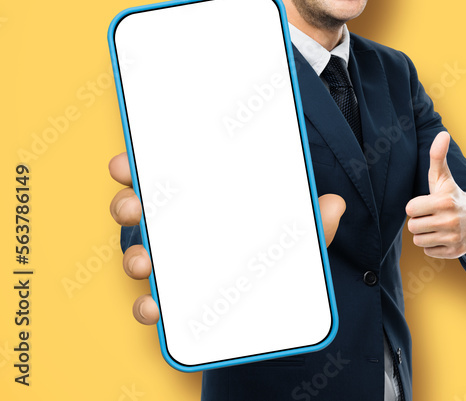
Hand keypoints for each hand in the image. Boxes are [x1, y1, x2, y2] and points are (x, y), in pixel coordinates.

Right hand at [108, 151, 345, 324]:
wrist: (278, 304)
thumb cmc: (277, 251)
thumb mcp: (301, 234)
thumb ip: (314, 222)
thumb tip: (336, 204)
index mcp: (201, 198)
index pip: (161, 173)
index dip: (136, 165)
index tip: (126, 161)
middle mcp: (176, 228)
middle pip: (137, 209)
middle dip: (127, 205)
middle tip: (135, 206)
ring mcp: (171, 264)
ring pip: (138, 254)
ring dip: (134, 256)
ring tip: (146, 263)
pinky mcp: (173, 300)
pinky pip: (150, 302)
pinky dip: (146, 305)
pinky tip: (154, 307)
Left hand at [405, 132, 465, 258]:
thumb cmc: (451, 195)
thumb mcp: (443, 178)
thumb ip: (437, 156)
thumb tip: (443, 133)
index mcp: (444, 201)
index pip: (410, 210)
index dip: (416, 207)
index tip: (427, 204)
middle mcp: (450, 221)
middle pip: (412, 227)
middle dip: (419, 222)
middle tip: (432, 216)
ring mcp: (453, 237)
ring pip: (419, 241)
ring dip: (425, 234)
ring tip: (437, 226)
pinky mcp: (454, 252)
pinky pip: (428, 252)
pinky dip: (433, 246)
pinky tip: (443, 236)